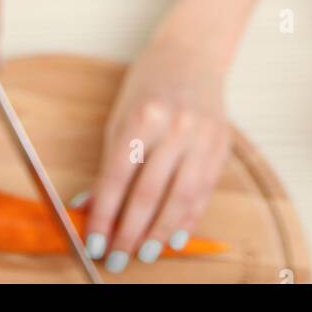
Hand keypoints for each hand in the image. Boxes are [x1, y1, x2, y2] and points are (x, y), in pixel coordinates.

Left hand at [78, 27, 232, 273]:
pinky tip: (174, 236)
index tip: (94, 242)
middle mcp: (175, 127)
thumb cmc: (150, 85)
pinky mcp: (221, 146)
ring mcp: (202, 137)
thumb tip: (89, 208)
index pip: (117, 178)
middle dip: (129, 233)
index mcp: (143, 117)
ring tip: (145, 253)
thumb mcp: (120, 117)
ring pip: (179, 199)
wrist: (193, 54)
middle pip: (148, 194)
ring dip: (160, 233)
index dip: (104, 215)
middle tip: (117, 258)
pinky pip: (204, 192)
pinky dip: (188, 219)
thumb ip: (108, 165)